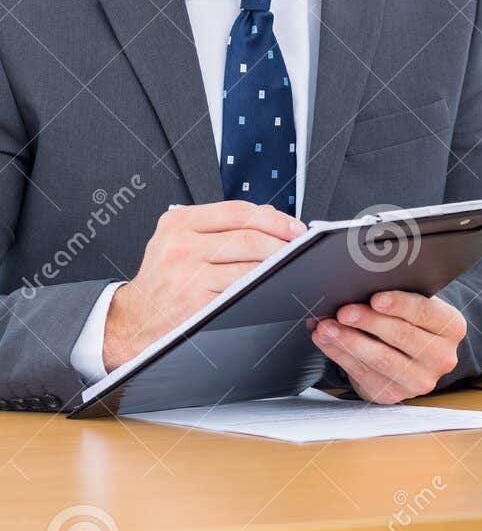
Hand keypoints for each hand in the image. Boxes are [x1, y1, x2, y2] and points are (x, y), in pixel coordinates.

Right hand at [103, 202, 305, 370]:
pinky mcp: (197, 300)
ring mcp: (188, 273)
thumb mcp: (179, 241)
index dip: (274, 218)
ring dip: (277, 264)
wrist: (133, 320)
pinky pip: (242, 288)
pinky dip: (263, 285)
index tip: (294, 227)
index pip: (237, 210)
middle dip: (282, 241)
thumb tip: (270, 216)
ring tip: (290, 265)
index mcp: (178, 222)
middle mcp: (180, 244)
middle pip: (247, 235)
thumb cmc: (162, 280)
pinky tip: (272, 284)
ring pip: (249, 262)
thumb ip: (219, 226)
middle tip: (299, 248)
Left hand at [309, 291, 466, 404]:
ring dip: (348, 341)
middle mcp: (442, 357)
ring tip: (326, 327)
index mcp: (451, 327)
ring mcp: (419, 380)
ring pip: (381, 359)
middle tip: (343, 311)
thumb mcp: (414, 305)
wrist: (411, 357)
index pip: (425, 312)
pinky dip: (340, 355)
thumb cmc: (410, 321)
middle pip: (401, 336)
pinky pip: (363, 373)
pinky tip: (327, 342)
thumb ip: (396, 297)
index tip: (375, 298)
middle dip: (368, 322)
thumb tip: (357, 287)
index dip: (399, 304)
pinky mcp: (394, 394)